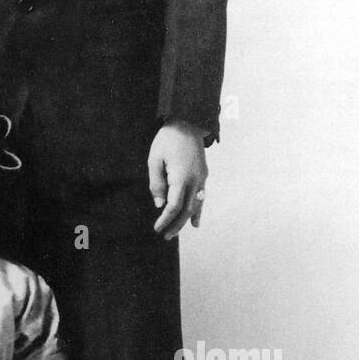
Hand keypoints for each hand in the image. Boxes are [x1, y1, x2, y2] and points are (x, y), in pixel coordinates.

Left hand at [148, 121, 207, 238]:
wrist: (187, 123)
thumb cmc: (167, 140)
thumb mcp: (154, 159)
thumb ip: (156, 183)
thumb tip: (160, 204)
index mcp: (181, 178)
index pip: (174, 206)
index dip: (165, 219)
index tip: (156, 228)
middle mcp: (194, 181)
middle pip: (186, 210)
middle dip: (176, 225)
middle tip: (166, 236)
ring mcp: (201, 178)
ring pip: (196, 205)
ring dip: (186, 221)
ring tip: (177, 232)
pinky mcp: (204, 174)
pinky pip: (202, 197)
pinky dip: (198, 210)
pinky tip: (195, 221)